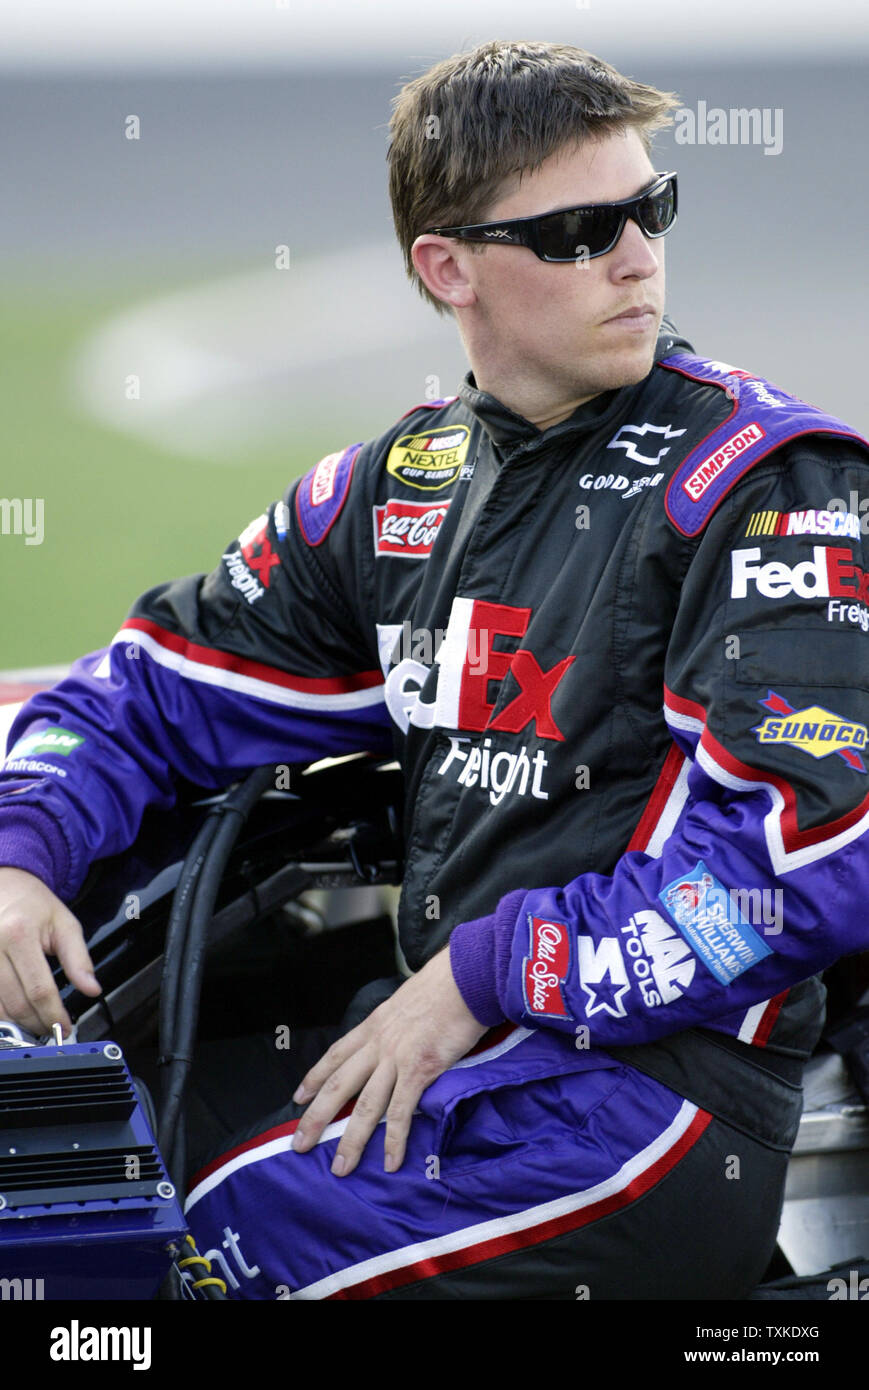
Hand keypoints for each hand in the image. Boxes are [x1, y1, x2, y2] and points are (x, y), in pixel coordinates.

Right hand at [0, 867, 100, 1036]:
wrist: (5, 886)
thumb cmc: (33, 905)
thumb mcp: (64, 924)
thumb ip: (79, 959)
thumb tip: (92, 989)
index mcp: (18, 933)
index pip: (39, 989)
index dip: (54, 1014)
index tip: (65, 1026)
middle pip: (16, 1003)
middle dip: (37, 1023)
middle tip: (53, 1028)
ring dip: (18, 1023)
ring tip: (37, 1023)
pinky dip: (2, 1013)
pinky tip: (16, 1013)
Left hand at [292, 947, 486, 1175]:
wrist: (464, 978)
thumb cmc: (443, 985)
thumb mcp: (406, 1001)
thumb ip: (396, 1022)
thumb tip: (400, 1034)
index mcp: (374, 1025)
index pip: (335, 1055)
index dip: (315, 1078)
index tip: (298, 1098)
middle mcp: (378, 1044)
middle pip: (339, 1086)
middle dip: (316, 1118)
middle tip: (299, 1145)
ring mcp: (396, 1059)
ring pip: (365, 1107)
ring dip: (351, 1141)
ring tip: (341, 1168)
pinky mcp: (419, 1071)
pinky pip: (401, 1112)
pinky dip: (393, 1140)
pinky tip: (389, 1163)